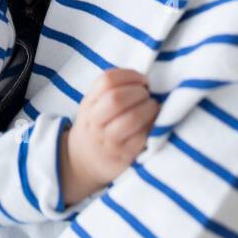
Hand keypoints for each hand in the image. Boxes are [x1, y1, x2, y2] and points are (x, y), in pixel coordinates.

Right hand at [60, 68, 158, 205]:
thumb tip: (143, 79)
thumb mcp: (93, 105)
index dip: (129, 75)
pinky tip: (154, 124)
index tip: (142, 80)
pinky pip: (142, 137)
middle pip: (116, 98)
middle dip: (139, 92)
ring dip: (149, 108)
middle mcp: (96, 122)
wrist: (84, 162)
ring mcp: (109, 141)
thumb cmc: (96, 127)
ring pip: (131, 118)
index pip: (107, 81)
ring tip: (153, 108)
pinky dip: (152, 126)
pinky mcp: (124, 156)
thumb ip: (110, 89)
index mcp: (89, 104)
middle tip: (147, 95)